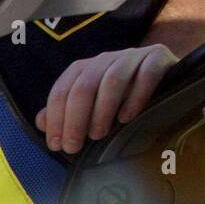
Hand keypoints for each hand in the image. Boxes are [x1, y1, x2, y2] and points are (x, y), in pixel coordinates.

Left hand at [36, 44, 176, 153]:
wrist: (164, 82)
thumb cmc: (119, 100)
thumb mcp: (89, 108)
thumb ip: (63, 113)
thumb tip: (41, 122)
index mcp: (83, 69)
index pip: (62, 91)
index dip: (55, 119)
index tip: (56, 145)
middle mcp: (105, 59)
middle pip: (84, 87)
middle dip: (75, 120)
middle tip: (74, 147)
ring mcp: (132, 56)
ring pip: (112, 80)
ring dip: (102, 111)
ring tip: (99, 135)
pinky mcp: (158, 58)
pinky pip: (146, 74)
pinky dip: (135, 97)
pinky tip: (127, 117)